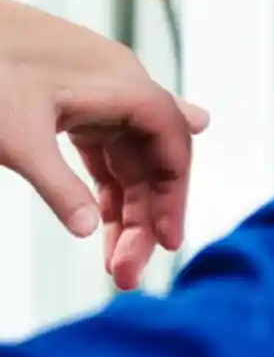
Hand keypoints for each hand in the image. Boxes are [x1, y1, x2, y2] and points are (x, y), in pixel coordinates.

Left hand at [0, 0, 208, 289]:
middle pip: (152, 160)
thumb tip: (90, 230)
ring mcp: (99, 97)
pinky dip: (105, 189)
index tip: (167, 243)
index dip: (173, 197)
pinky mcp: (74, 105)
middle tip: (129, 270)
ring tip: (114, 260)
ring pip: (128, 162)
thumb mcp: (18, 137)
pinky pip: (103, 153)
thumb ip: (60, 185)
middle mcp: (122, 89)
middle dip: (146, 216)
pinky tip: (107, 221)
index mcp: (125, 86)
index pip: (172, 146)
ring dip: (126, 210)